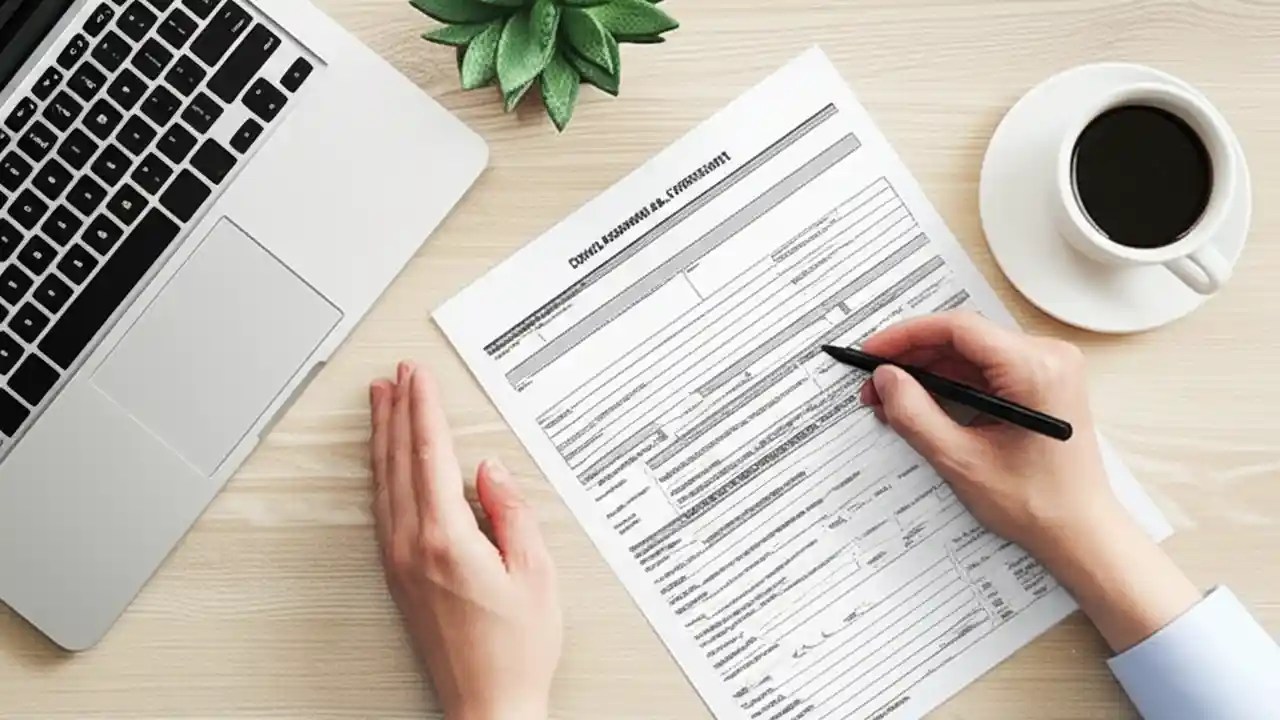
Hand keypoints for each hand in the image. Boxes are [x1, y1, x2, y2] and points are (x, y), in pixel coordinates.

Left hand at [369, 362, 561, 719]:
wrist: (487, 705)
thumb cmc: (516, 650)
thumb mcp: (535, 574)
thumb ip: (512, 514)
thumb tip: (490, 472)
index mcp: (445, 540)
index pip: (431, 457)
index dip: (425, 410)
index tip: (419, 377)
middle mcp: (412, 548)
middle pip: (400, 462)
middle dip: (398, 412)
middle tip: (397, 376)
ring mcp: (399, 563)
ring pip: (384, 483)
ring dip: (383, 438)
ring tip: (381, 404)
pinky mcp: (398, 578)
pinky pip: (383, 509)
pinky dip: (382, 473)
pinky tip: (386, 464)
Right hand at [859, 312, 1197, 650]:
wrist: (1080, 530)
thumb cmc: (1037, 504)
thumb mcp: (962, 461)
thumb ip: (916, 415)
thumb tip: (885, 379)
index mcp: (1036, 370)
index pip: (959, 329)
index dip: (907, 336)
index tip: (873, 352)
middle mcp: (1049, 357)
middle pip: (963, 337)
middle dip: (913, 358)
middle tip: (875, 383)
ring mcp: (1048, 367)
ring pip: (971, 352)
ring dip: (929, 370)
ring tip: (892, 397)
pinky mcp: (1042, 381)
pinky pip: (986, 368)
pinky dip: (951, 381)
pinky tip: (922, 401)